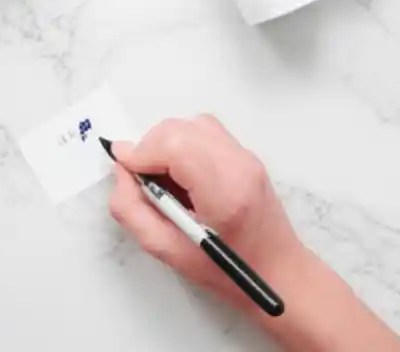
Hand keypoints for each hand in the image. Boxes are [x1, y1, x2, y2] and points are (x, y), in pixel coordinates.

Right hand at [108, 114, 304, 309]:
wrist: (278, 273)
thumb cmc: (229, 272)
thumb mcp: (168, 251)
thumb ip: (133, 211)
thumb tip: (121, 173)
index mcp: (225, 192)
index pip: (174, 145)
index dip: (141, 152)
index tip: (126, 170)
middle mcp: (240, 166)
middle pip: (180, 129)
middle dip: (150, 147)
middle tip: (143, 179)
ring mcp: (247, 157)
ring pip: (191, 125)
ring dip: (167, 145)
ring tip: (164, 178)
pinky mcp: (246, 156)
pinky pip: (205, 133)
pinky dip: (183, 145)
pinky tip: (182, 175)